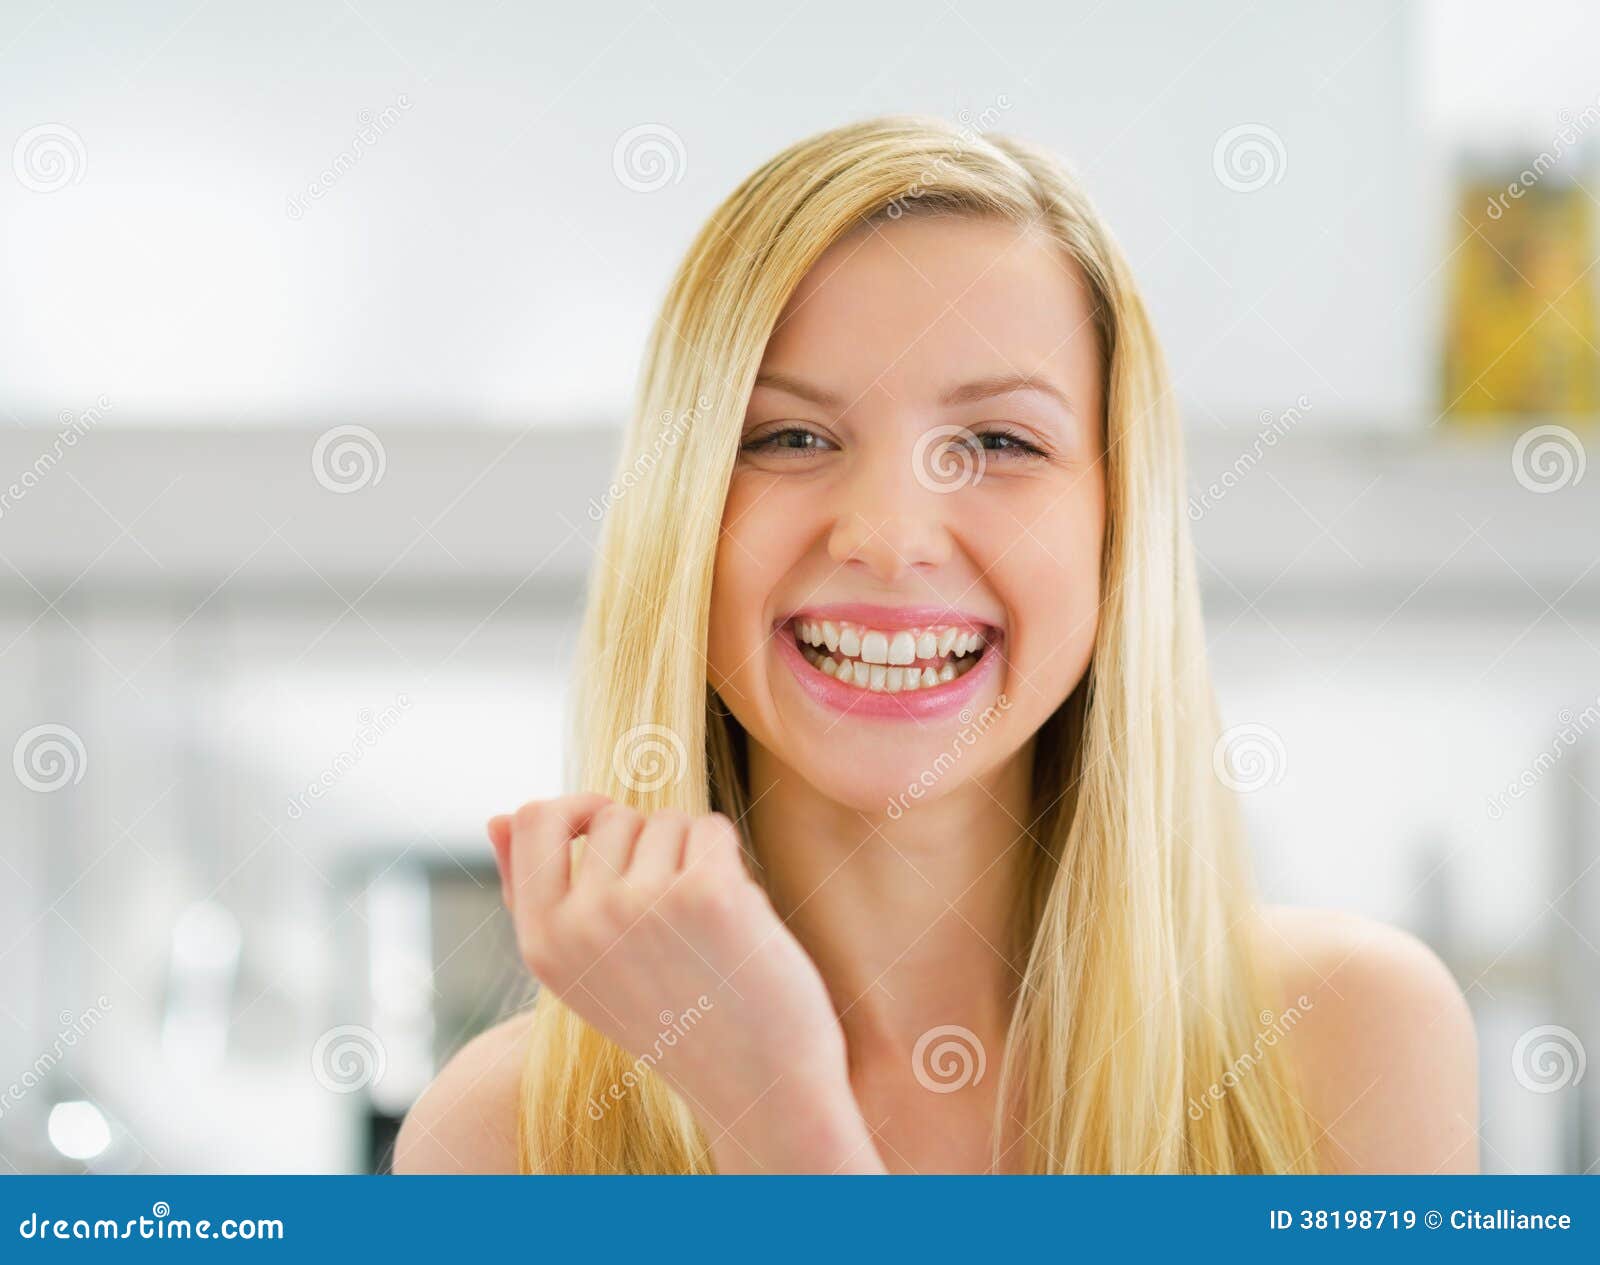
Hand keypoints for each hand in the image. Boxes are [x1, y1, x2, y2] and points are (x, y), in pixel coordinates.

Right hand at [488, 794, 884, 1173]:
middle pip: (612, 815)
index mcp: (542, 943)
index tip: (610, 824)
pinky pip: (712, 828)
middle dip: (649, 844)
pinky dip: (730, 859)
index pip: (534, 819)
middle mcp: (583, 924)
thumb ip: (534, 893)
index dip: (576, 808)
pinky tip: (737, 916)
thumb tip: (498, 816)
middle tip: (674, 914)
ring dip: (692, 855)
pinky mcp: (707, 895)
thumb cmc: (672, 1019)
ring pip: (667, 820)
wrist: (757, 1083)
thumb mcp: (583, 968)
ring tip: (704, 926)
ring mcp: (643, 907)